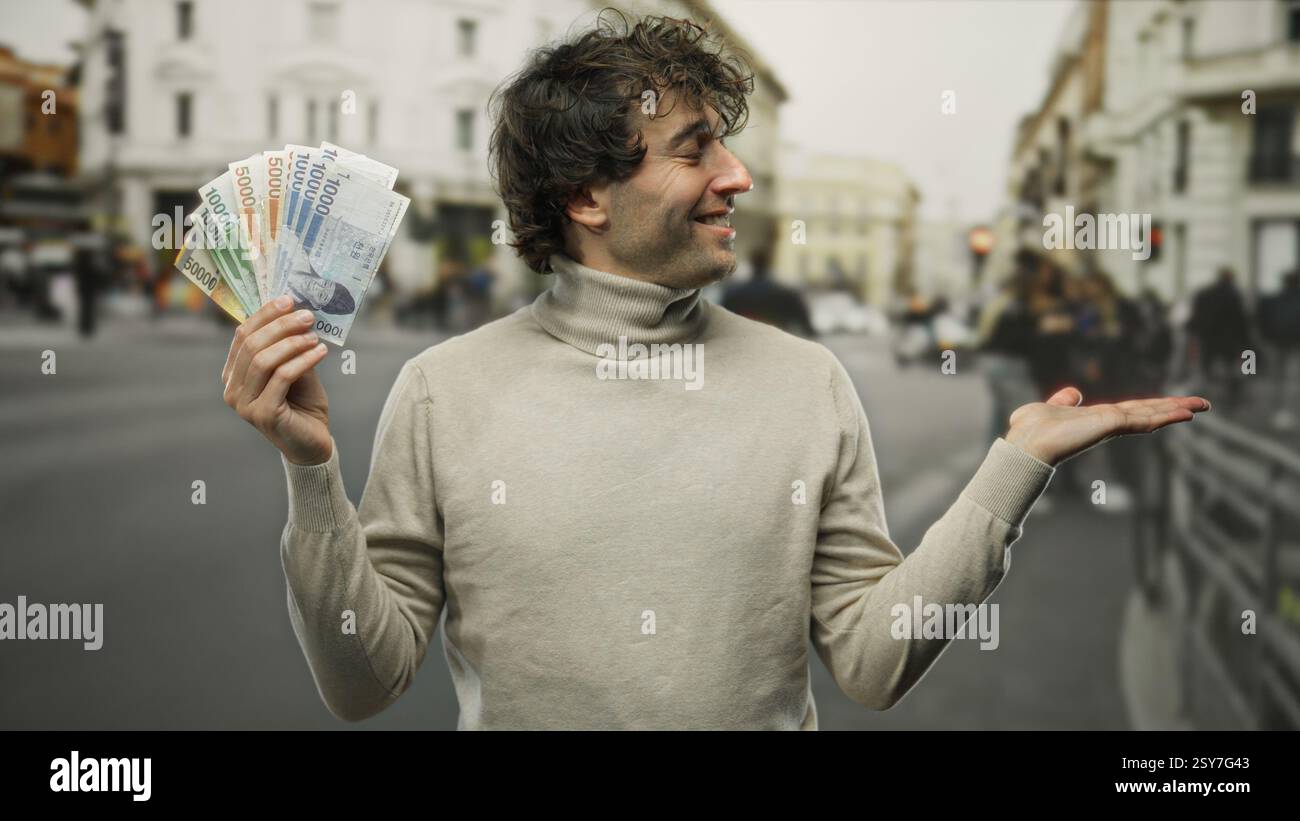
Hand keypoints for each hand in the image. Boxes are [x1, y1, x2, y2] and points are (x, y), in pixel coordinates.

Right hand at [222, 296, 331, 465]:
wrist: (312, 442)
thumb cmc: (302, 403)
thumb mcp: (294, 368)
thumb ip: (288, 346)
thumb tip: (296, 311)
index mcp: (233, 374)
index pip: (242, 335)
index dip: (264, 314)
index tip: (289, 299)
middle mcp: (232, 389)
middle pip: (252, 345)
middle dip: (281, 325)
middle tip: (308, 315)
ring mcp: (244, 404)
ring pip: (264, 360)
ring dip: (292, 343)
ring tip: (315, 336)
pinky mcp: (263, 414)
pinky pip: (281, 378)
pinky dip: (302, 361)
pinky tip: (321, 353)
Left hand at [1005, 386, 1210, 465]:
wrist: (1025, 444)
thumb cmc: (1030, 430)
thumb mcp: (1047, 407)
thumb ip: (1062, 401)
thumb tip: (1073, 393)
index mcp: (1097, 418)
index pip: (1133, 410)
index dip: (1154, 405)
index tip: (1174, 403)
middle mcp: (1109, 422)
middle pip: (1149, 411)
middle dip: (1174, 407)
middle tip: (1203, 404)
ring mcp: (1112, 424)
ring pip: (1152, 415)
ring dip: (1177, 409)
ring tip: (1203, 405)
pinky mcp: (1112, 425)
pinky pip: (1145, 420)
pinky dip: (1166, 416)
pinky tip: (1185, 413)